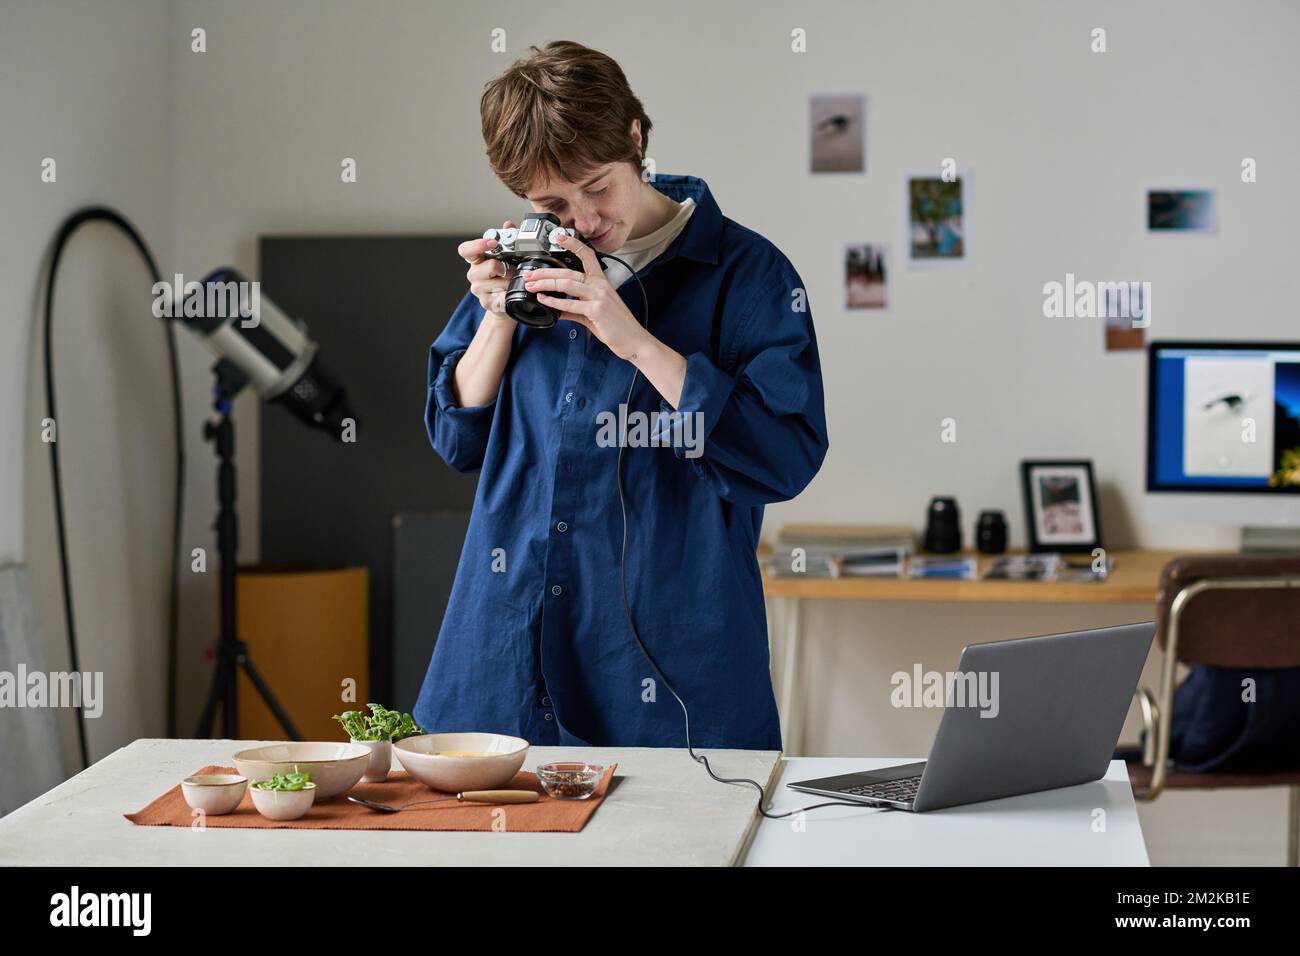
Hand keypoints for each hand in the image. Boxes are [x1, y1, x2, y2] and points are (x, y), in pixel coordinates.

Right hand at [458, 220, 517, 322]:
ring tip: (513, 281)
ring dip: (511, 281)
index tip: (492, 242)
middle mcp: (474, 273)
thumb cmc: (505, 275)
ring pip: (499, 282)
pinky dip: (510, 294)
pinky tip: (510, 292)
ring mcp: (478, 289)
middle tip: (513, 269)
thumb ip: (508, 239)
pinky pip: (502, 297)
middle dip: (506, 267)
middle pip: (490, 266)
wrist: (506, 300)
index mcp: (476, 259)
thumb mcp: (508, 255)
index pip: (466, 250)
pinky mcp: (486, 302)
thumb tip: (508, 224)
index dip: (478, 245)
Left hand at [522, 233, 650, 360]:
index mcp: (601, 282)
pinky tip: (544, 301)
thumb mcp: (594, 313)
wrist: (633, 340)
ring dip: (545, 284)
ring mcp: (599, 296)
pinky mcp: (596, 310)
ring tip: (532, 286)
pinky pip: (570, 304)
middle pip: (568, 271)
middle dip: (545, 272)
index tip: (559, 237)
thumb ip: (576, 309)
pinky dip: (554, 302)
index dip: (573, 244)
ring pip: (567, 283)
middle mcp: (600, 285)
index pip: (587, 255)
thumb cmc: (617, 326)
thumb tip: (558, 310)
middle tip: (530, 273)